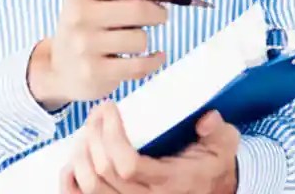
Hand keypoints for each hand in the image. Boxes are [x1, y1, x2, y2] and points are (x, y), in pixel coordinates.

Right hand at [28, 0, 183, 110]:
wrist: (58, 67)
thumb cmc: (89, 26)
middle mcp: (79, 14)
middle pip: (139, 9)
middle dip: (159, 12)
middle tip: (160, 16)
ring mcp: (85, 45)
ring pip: (141, 39)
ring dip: (147, 40)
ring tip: (134, 41)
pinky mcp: (94, 72)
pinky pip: (140, 65)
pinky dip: (154, 60)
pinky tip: (152, 57)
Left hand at [61, 103, 239, 193]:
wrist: (214, 189)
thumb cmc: (212, 164)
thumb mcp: (224, 145)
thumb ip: (218, 131)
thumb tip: (207, 120)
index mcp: (170, 183)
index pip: (128, 165)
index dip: (112, 136)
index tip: (110, 108)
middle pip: (102, 174)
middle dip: (93, 136)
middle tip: (97, 112)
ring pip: (90, 188)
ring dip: (81, 154)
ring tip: (88, 130)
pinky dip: (71, 181)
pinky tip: (74, 160)